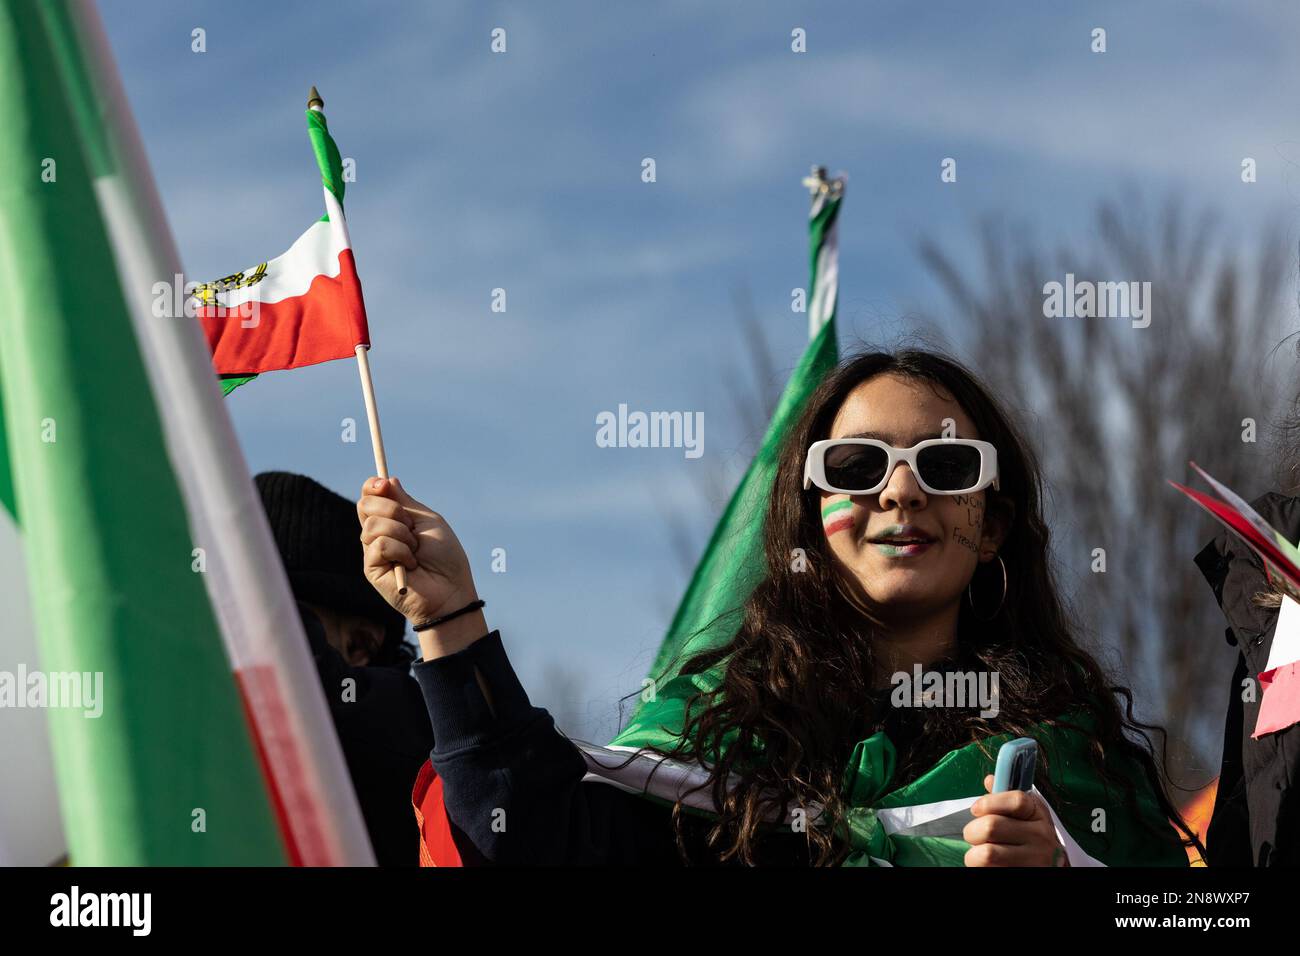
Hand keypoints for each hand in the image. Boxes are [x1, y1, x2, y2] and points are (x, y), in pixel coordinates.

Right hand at [356, 477, 477, 624]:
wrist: (451, 590)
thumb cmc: (445, 557)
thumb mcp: (428, 522)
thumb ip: (406, 503)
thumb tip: (388, 479)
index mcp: (392, 520)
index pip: (370, 497)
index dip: (373, 486)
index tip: (383, 483)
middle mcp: (378, 534)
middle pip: (365, 505)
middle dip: (391, 509)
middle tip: (411, 525)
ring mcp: (373, 552)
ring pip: (372, 525)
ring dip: (401, 534)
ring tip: (415, 551)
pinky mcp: (371, 569)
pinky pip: (379, 545)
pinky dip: (400, 550)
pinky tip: (410, 564)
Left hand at [962, 775, 1068, 866]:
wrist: (1050, 866)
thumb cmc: (1030, 837)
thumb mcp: (1025, 814)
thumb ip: (1005, 798)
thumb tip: (990, 780)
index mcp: (1037, 814)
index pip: (1015, 800)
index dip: (989, 802)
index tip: (976, 809)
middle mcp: (1040, 836)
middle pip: (992, 827)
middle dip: (973, 831)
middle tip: (975, 836)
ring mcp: (1035, 860)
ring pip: (987, 854)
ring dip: (974, 854)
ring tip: (979, 854)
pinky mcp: (1024, 873)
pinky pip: (990, 870)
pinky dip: (981, 868)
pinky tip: (990, 866)